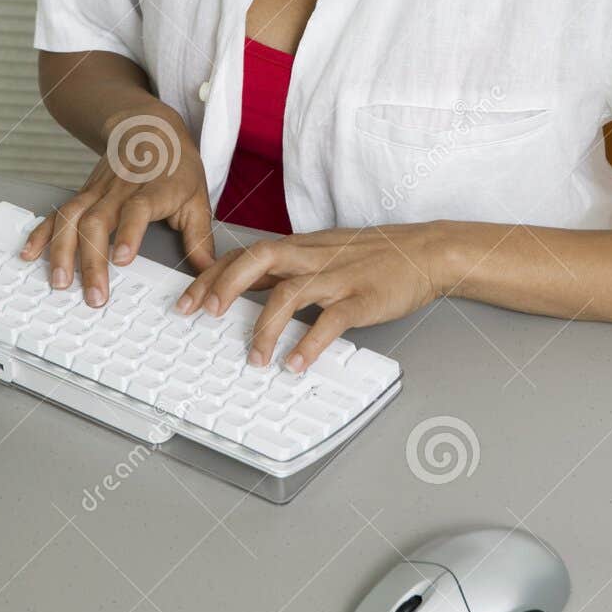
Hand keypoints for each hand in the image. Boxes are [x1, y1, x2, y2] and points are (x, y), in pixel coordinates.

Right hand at [20, 99, 214, 306]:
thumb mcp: (198, 197)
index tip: (123, 259)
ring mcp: (98, 191)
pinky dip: (42, 233)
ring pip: (73, 218)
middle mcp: (122, 189)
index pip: (139, 208)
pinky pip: (58, 212)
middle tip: (94, 294)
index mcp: (155, 189)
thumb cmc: (176, 166)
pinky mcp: (83, 193)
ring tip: (59, 281)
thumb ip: (200, 237)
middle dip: (92, 260)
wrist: (149, 127)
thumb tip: (211, 273)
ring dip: (62, 251)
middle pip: (99, 221)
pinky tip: (30, 253)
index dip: (130, 232)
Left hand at [171, 222, 449, 371]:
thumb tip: (250, 290)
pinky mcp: (362, 299)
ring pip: (290, 293)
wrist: (425, 251)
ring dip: (265, 327)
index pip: (246, 255)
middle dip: (225, 286)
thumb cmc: (373, 256)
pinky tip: (296, 364)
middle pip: (258, 260)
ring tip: (255, 358)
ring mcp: (337, 277)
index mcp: (301, 248)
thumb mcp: (324, 254)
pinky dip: (310, 344)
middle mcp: (313, 258)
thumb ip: (289, 269)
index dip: (213, 276)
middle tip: (202, 315)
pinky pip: (331, 322)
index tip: (186, 300)